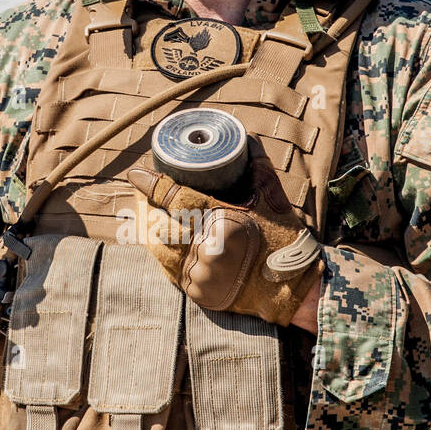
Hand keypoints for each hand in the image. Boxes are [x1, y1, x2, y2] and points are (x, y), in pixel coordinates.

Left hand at [126, 155, 322, 325]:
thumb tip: (245, 137)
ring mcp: (199, 274)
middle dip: (142, 206)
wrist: (293, 286)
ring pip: (156, 249)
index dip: (149, 185)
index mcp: (222, 222)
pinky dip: (160, 253)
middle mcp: (206, 250)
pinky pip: (167, 270)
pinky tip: (157, 240)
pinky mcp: (197, 292)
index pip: (173, 198)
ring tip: (143, 212)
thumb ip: (256, 163)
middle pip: (156, 225)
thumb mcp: (272, 196)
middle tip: (140, 191)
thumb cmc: (283, 237)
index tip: (137, 174)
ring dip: (146, 230)